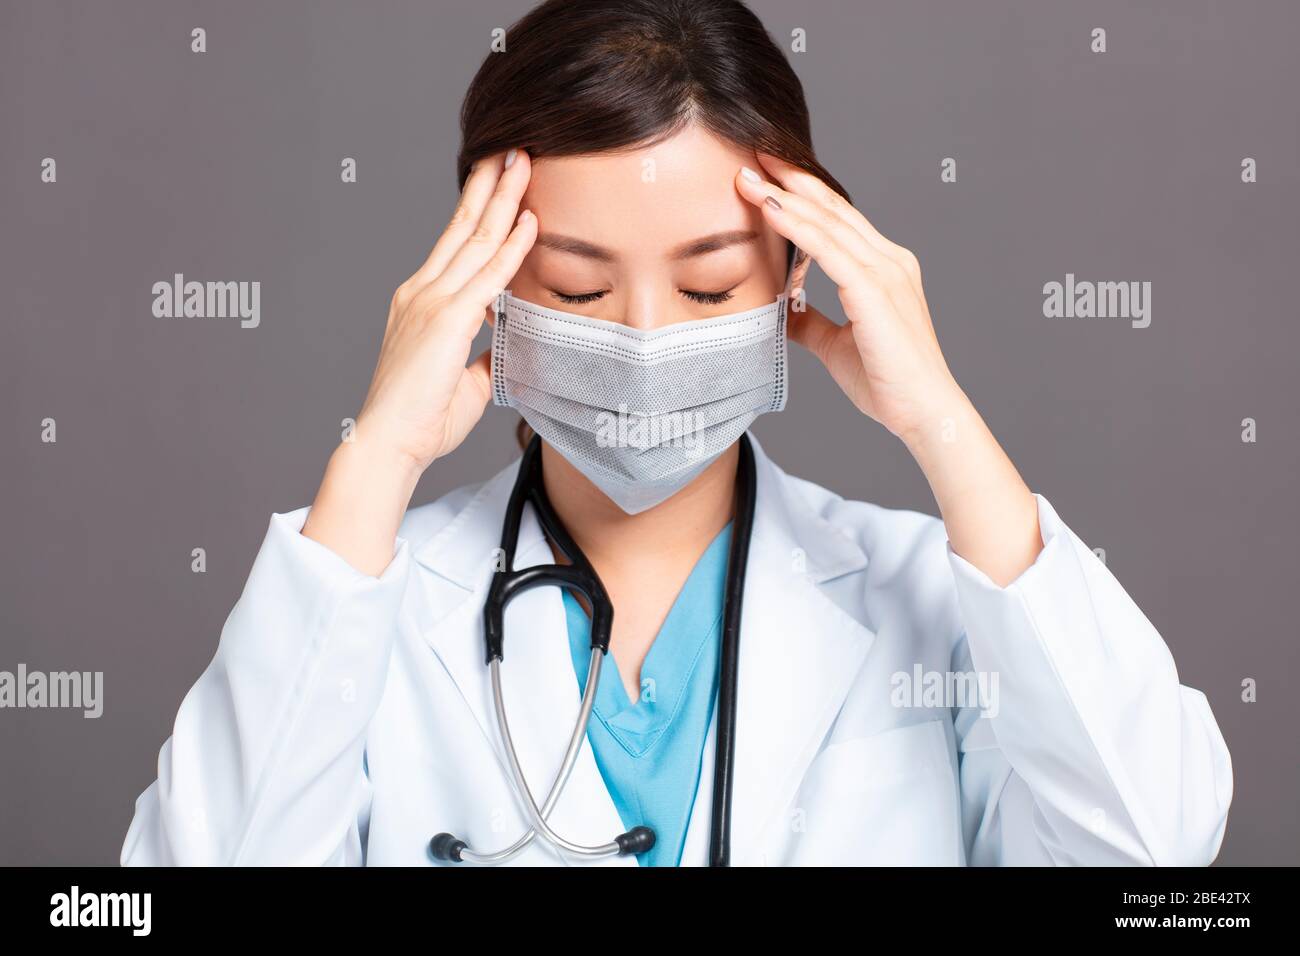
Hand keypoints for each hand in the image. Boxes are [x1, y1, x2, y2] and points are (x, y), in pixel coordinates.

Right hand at [302, 148, 536, 575]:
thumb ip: (482, 351)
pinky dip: (511, 246)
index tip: (498, 179)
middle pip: (463, 226)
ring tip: (524, 163)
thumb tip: (505, 339)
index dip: (479, 208)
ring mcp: (431, 302)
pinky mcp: (446, 321)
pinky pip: (488, 276)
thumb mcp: (462, 377)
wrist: (389, 444)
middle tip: (513, 149)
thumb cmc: (422, 420)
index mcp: (420, 302)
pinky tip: (529, 221)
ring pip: (476, 239)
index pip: (455, 243)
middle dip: (490, 185)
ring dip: (505, 199)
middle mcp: (421, 292)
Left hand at [735, 153, 964, 446]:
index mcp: (885, 269)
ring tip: (749, 176)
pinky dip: (797, 226)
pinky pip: (829, 249)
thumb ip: (812, 322)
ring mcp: (886, 272)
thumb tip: (784, 311)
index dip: (804, 195)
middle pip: (833, 209)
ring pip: (829, 222)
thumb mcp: (836, 345)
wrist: (924, 413)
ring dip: (786, 196)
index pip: (839, 220)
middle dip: (792, 181)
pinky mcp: (876, 290)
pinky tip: (771, 210)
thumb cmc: (888, 383)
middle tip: (754, 156)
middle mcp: (890, 261)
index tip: (769, 177)